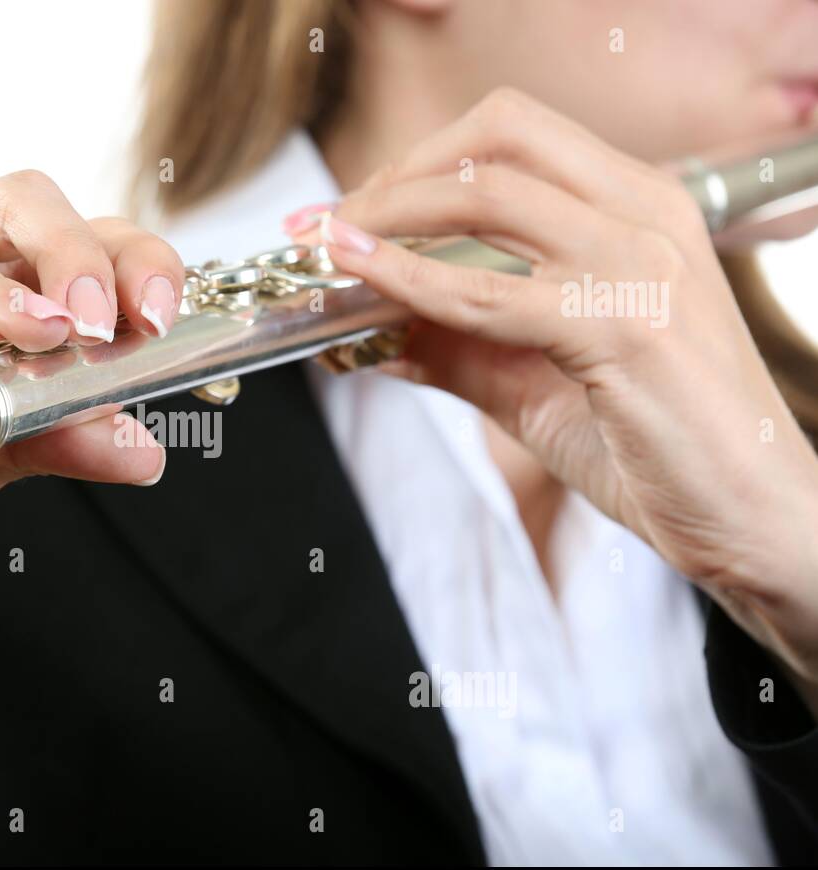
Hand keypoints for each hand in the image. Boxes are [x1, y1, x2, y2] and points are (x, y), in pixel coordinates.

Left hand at [291, 88, 817, 689]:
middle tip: (331, 225)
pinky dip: (413, 285)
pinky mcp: (626, 328)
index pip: (515, 138)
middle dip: (397, 173)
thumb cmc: (661, 449)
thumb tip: (373, 332)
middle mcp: (647, 215)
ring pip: (488, 196)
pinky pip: (491, 293)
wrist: (754, 521)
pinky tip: (365, 288)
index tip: (352, 209)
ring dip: (388, 217)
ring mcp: (642, 264)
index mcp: (639, 209)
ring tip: (328, 252)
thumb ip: (460, 350)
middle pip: (499, 136)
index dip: (418, 162)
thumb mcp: (537, 387)